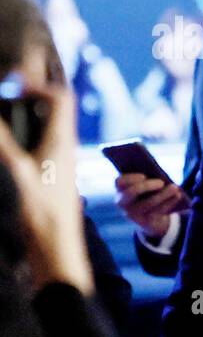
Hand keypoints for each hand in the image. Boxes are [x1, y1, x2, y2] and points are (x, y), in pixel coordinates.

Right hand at [0, 85, 91, 291]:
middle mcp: (63, 147)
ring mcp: (57, 161)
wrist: (57, 250)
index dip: (38, 86)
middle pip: (53, 110)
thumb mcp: (17, 173)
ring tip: (4, 125)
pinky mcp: (49, 176)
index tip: (11, 90)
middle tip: (4, 99)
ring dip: (23, 120)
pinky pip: (38, 147)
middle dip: (28, 98)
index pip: (61, 98)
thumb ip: (3, 141)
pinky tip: (5, 151)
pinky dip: (21, 141)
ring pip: (44, 128)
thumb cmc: (41, 214)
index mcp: (61, 142)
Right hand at [114, 173, 186, 239]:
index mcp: (120, 189)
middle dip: (146, 186)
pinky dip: (169, 202)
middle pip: (131, 193)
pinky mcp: (145, 222)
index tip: (144, 176)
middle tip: (161, 182)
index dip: (131, 178)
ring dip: (163, 194)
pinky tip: (178, 195)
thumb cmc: (147, 193)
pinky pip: (158, 211)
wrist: (149, 218)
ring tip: (175, 187)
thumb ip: (147, 178)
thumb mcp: (145, 184)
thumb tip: (159, 173)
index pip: (119, 182)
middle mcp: (122, 202)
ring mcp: (132, 214)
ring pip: (148, 203)